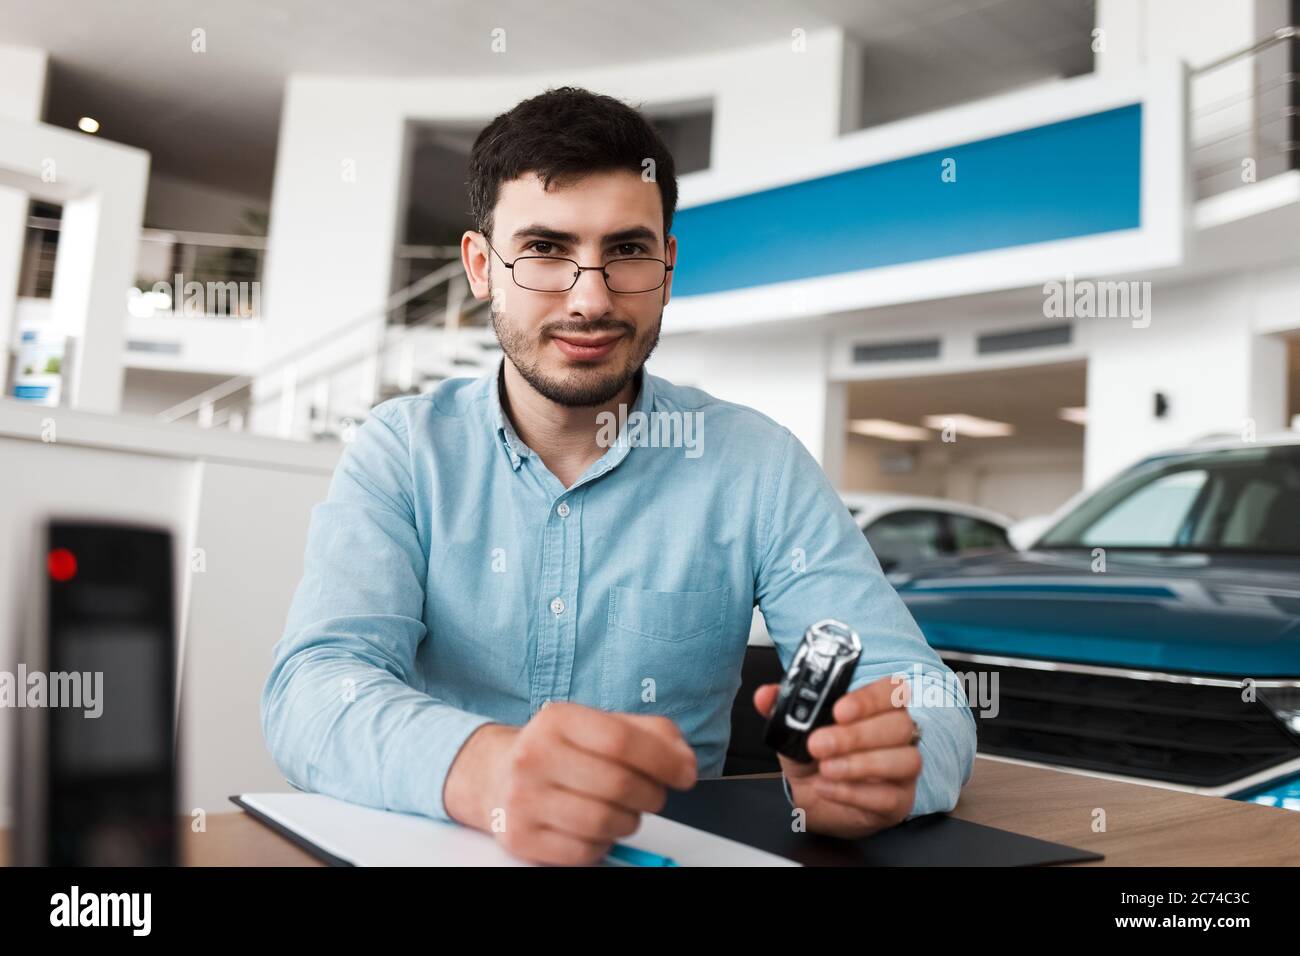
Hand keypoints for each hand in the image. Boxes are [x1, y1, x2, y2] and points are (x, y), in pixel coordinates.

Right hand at [448, 702, 696, 864]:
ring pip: (604, 823)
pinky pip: (584, 852)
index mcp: (557, 720)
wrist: (496, 775)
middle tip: (652, 795)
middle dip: (651, 795)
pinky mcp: (520, 837)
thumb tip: (684, 764)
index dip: (664, 761)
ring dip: (629, 822)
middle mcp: (533, 755)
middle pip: (618, 785)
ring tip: (623, 811)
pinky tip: (596, 828)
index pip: (622, 741)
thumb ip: (651, 734)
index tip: (685, 775)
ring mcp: (522, 799)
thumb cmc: (561, 750)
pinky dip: (603, 844)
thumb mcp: (601, 726)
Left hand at [754, 674, 920, 838]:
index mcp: (877, 707)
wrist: (814, 797)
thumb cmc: (814, 756)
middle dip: (856, 735)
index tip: (839, 710)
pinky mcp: (899, 801)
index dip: (870, 699)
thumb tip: (765, 695)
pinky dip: (853, 792)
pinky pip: (888, 796)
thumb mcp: (795, 728)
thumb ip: (782, 707)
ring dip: (860, 764)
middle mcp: (898, 734)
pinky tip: (828, 788)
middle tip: (818, 744)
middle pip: (898, 726)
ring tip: (826, 768)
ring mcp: (903, 768)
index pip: (891, 691)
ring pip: (904, 760)